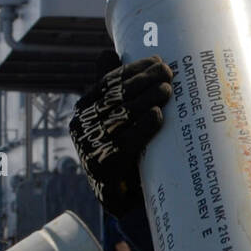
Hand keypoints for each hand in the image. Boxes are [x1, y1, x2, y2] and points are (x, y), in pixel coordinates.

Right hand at [69, 52, 173, 217]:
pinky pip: (125, 143)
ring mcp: (89, 148)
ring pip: (121, 117)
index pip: (108, 82)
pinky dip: (143, 128)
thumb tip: (107, 52)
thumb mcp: (117, 119)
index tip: (157, 60)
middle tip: (169, 73)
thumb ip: (113, 90)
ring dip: (147, 100)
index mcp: (83, 111)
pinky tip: (158, 116)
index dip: (133, 69)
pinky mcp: (102, 168)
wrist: (120, 198)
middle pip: (116, 97)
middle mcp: (81, 127)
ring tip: (169, 90)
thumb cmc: (123, 152)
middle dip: (144, 82)